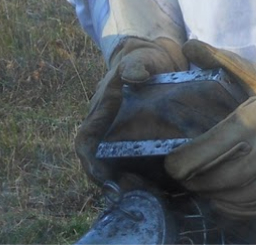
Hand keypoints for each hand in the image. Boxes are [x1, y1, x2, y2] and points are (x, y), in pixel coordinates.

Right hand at [74, 35, 188, 186]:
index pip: (86, 142)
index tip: (103, 179)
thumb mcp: (142, 59)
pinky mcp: (144, 146)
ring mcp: (126, 140)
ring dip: (134, 188)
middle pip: (102, 166)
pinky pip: (141, 170)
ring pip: (122, 171)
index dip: (89, 163)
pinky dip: (150, 183)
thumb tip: (134, 75)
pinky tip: (169, 192)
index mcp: (101, 112)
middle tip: (138, 195)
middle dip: (116, 183)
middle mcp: (109, 131)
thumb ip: (136, 64)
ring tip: (155, 197)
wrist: (160, 62)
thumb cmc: (145, 60)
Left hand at [164, 40, 255, 220]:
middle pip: (222, 177)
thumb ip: (220, 62)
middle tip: (182, 179)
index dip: (185, 162)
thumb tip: (188, 46)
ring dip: (214, 198)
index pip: (212, 147)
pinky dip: (238, 210)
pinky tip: (225, 202)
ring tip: (201, 189)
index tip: (171, 166)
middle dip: (196, 182)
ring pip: (240, 198)